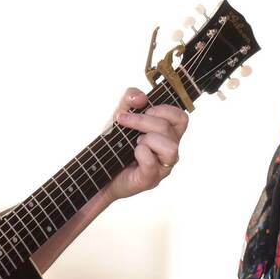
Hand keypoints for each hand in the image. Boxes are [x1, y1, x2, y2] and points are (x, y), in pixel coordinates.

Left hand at [101, 87, 188, 201]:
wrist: (98, 170)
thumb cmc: (115, 144)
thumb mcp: (121, 114)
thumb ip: (130, 99)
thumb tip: (141, 98)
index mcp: (167, 134)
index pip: (181, 118)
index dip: (165, 109)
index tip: (145, 110)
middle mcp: (169, 150)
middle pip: (169, 128)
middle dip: (143, 120)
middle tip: (124, 121)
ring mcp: (162, 167)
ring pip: (170, 147)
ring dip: (147, 139)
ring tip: (134, 143)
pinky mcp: (150, 179)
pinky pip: (152, 164)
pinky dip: (141, 154)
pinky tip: (133, 153)